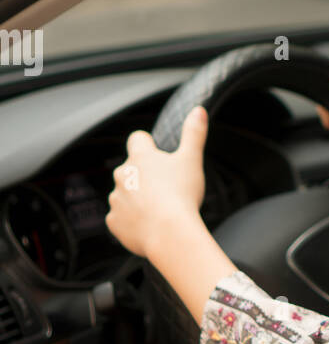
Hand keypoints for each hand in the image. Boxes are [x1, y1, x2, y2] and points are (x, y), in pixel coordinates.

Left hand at [105, 106, 208, 258]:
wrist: (169, 233)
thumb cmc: (181, 195)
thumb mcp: (192, 160)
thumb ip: (194, 133)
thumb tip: (198, 109)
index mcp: (141, 157)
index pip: (138, 139)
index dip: (148, 144)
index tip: (158, 154)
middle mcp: (122, 174)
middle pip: (131, 169)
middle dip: (144, 177)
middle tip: (166, 189)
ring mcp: (116, 198)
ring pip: (124, 194)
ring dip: (137, 199)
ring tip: (159, 210)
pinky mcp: (114, 221)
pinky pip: (120, 218)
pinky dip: (131, 221)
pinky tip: (148, 226)